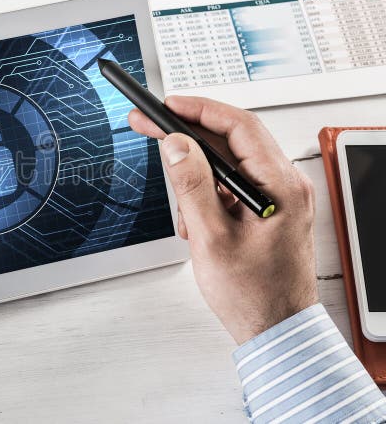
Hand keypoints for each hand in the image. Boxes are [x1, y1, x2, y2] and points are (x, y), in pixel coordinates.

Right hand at [129, 96, 317, 343]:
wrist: (273, 328)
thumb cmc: (254, 294)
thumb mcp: (212, 238)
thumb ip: (192, 186)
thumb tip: (177, 145)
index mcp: (281, 185)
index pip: (238, 126)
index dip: (197, 110)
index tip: (165, 105)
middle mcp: (284, 183)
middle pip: (229, 140)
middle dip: (186, 136)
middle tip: (148, 125)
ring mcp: (275, 195)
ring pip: (224, 164)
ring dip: (195, 180)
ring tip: (186, 217)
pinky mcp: (264, 208)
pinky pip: (227, 186)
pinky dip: (204, 198)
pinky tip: (197, 225)